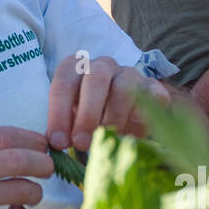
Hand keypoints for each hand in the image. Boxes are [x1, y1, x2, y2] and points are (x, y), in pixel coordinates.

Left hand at [46, 56, 170, 153]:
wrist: (123, 120)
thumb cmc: (87, 119)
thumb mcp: (70, 122)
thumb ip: (63, 130)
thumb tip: (55, 142)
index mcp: (76, 68)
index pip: (63, 83)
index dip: (58, 113)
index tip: (58, 142)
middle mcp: (102, 66)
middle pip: (95, 79)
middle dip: (87, 114)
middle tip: (81, 143)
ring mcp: (130, 74)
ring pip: (124, 87)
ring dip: (113, 117)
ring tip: (106, 141)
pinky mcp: (153, 88)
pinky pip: (153, 95)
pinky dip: (144, 113)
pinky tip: (134, 131)